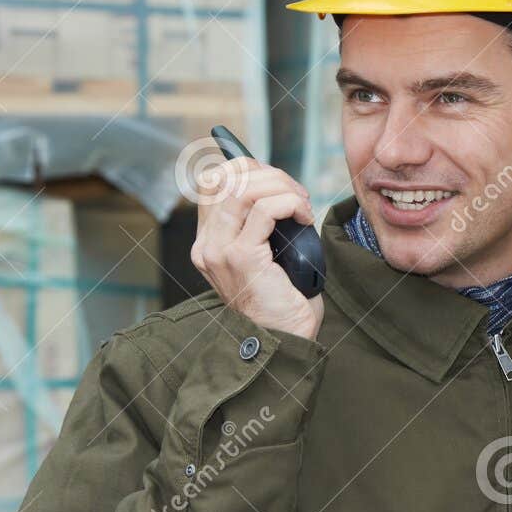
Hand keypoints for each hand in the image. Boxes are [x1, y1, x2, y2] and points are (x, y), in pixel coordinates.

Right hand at [190, 158, 323, 339]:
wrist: (284, 342)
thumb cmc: (284, 302)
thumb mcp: (270, 256)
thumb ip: (264, 227)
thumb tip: (282, 188)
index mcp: (209, 242)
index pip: (213, 182)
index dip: (247, 170)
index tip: (280, 184)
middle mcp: (207, 244)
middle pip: (226, 178)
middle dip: (269, 175)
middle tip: (298, 196)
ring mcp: (220, 250)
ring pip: (243, 188)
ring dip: (281, 187)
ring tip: (302, 206)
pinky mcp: (241, 258)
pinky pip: (265, 209)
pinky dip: (290, 203)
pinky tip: (304, 218)